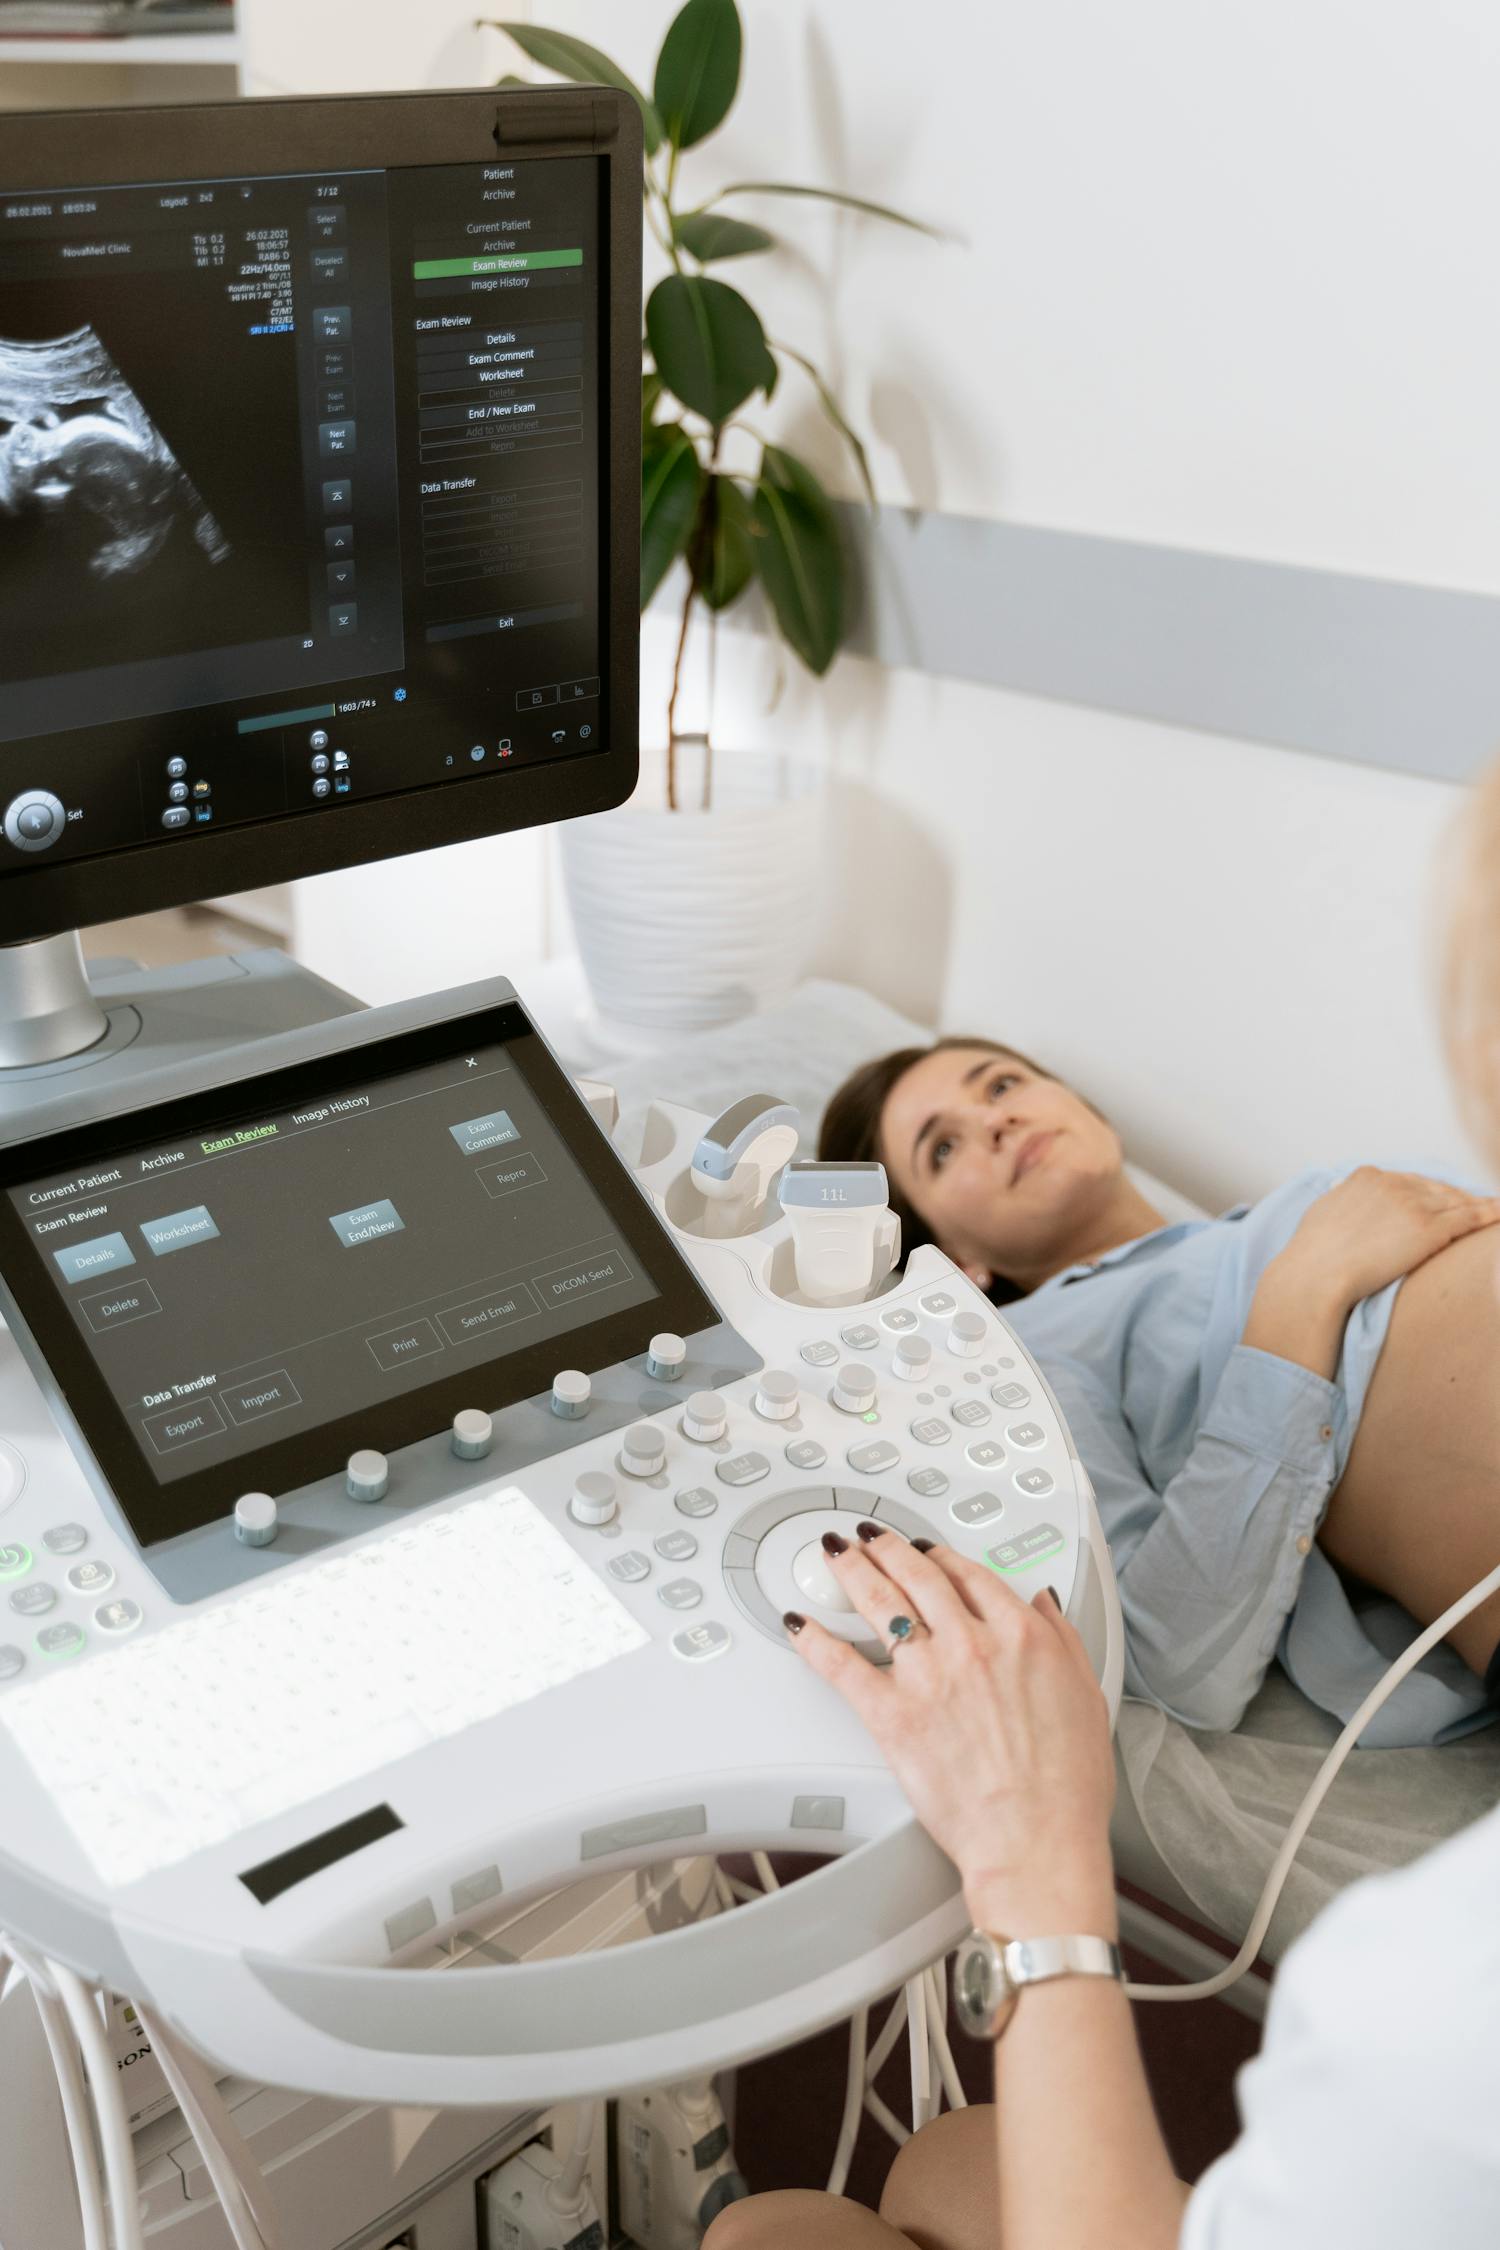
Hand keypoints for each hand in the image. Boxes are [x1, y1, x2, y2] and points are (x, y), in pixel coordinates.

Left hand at [786, 1530, 1117, 1939]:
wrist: (1036, 1842)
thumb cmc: (1065, 1788)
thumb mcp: (1087, 1695)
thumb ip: (1062, 1637)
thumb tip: (1043, 1602)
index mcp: (1021, 1635)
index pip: (971, 1575)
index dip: (942, 1556)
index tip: (929, 1551)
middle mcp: (971, 1644)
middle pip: (919, 1576)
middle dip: (889, 1548)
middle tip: (872, 1537)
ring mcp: (928, 1675)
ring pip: (879, 1602)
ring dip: (853, 1569)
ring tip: (838, 1553)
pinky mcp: (891, 1714)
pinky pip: (841, 1665)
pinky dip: (815, 1640)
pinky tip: (800, 1624)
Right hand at [1274, 1166, 1499, 1310]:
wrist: (1316, 1274)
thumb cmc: (1313, 1253)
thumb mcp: (1325, 1210)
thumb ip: (1343, 1199)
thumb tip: (1343, 1197)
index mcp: (1368, 1176)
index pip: (1410, 1180)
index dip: (1430, 1192)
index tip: (1441, 1201)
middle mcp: (1394, 1183)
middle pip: (1436, 1188)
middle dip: (1457, 1198)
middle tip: (1475, 1206)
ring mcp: (1413, 1204)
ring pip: (1456, 1201)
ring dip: (1478, 1206)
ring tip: (1494, 1209)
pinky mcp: (1430, 1228)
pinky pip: (1469, 1217)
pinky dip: (1489, 1215)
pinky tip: (1499, 1215)